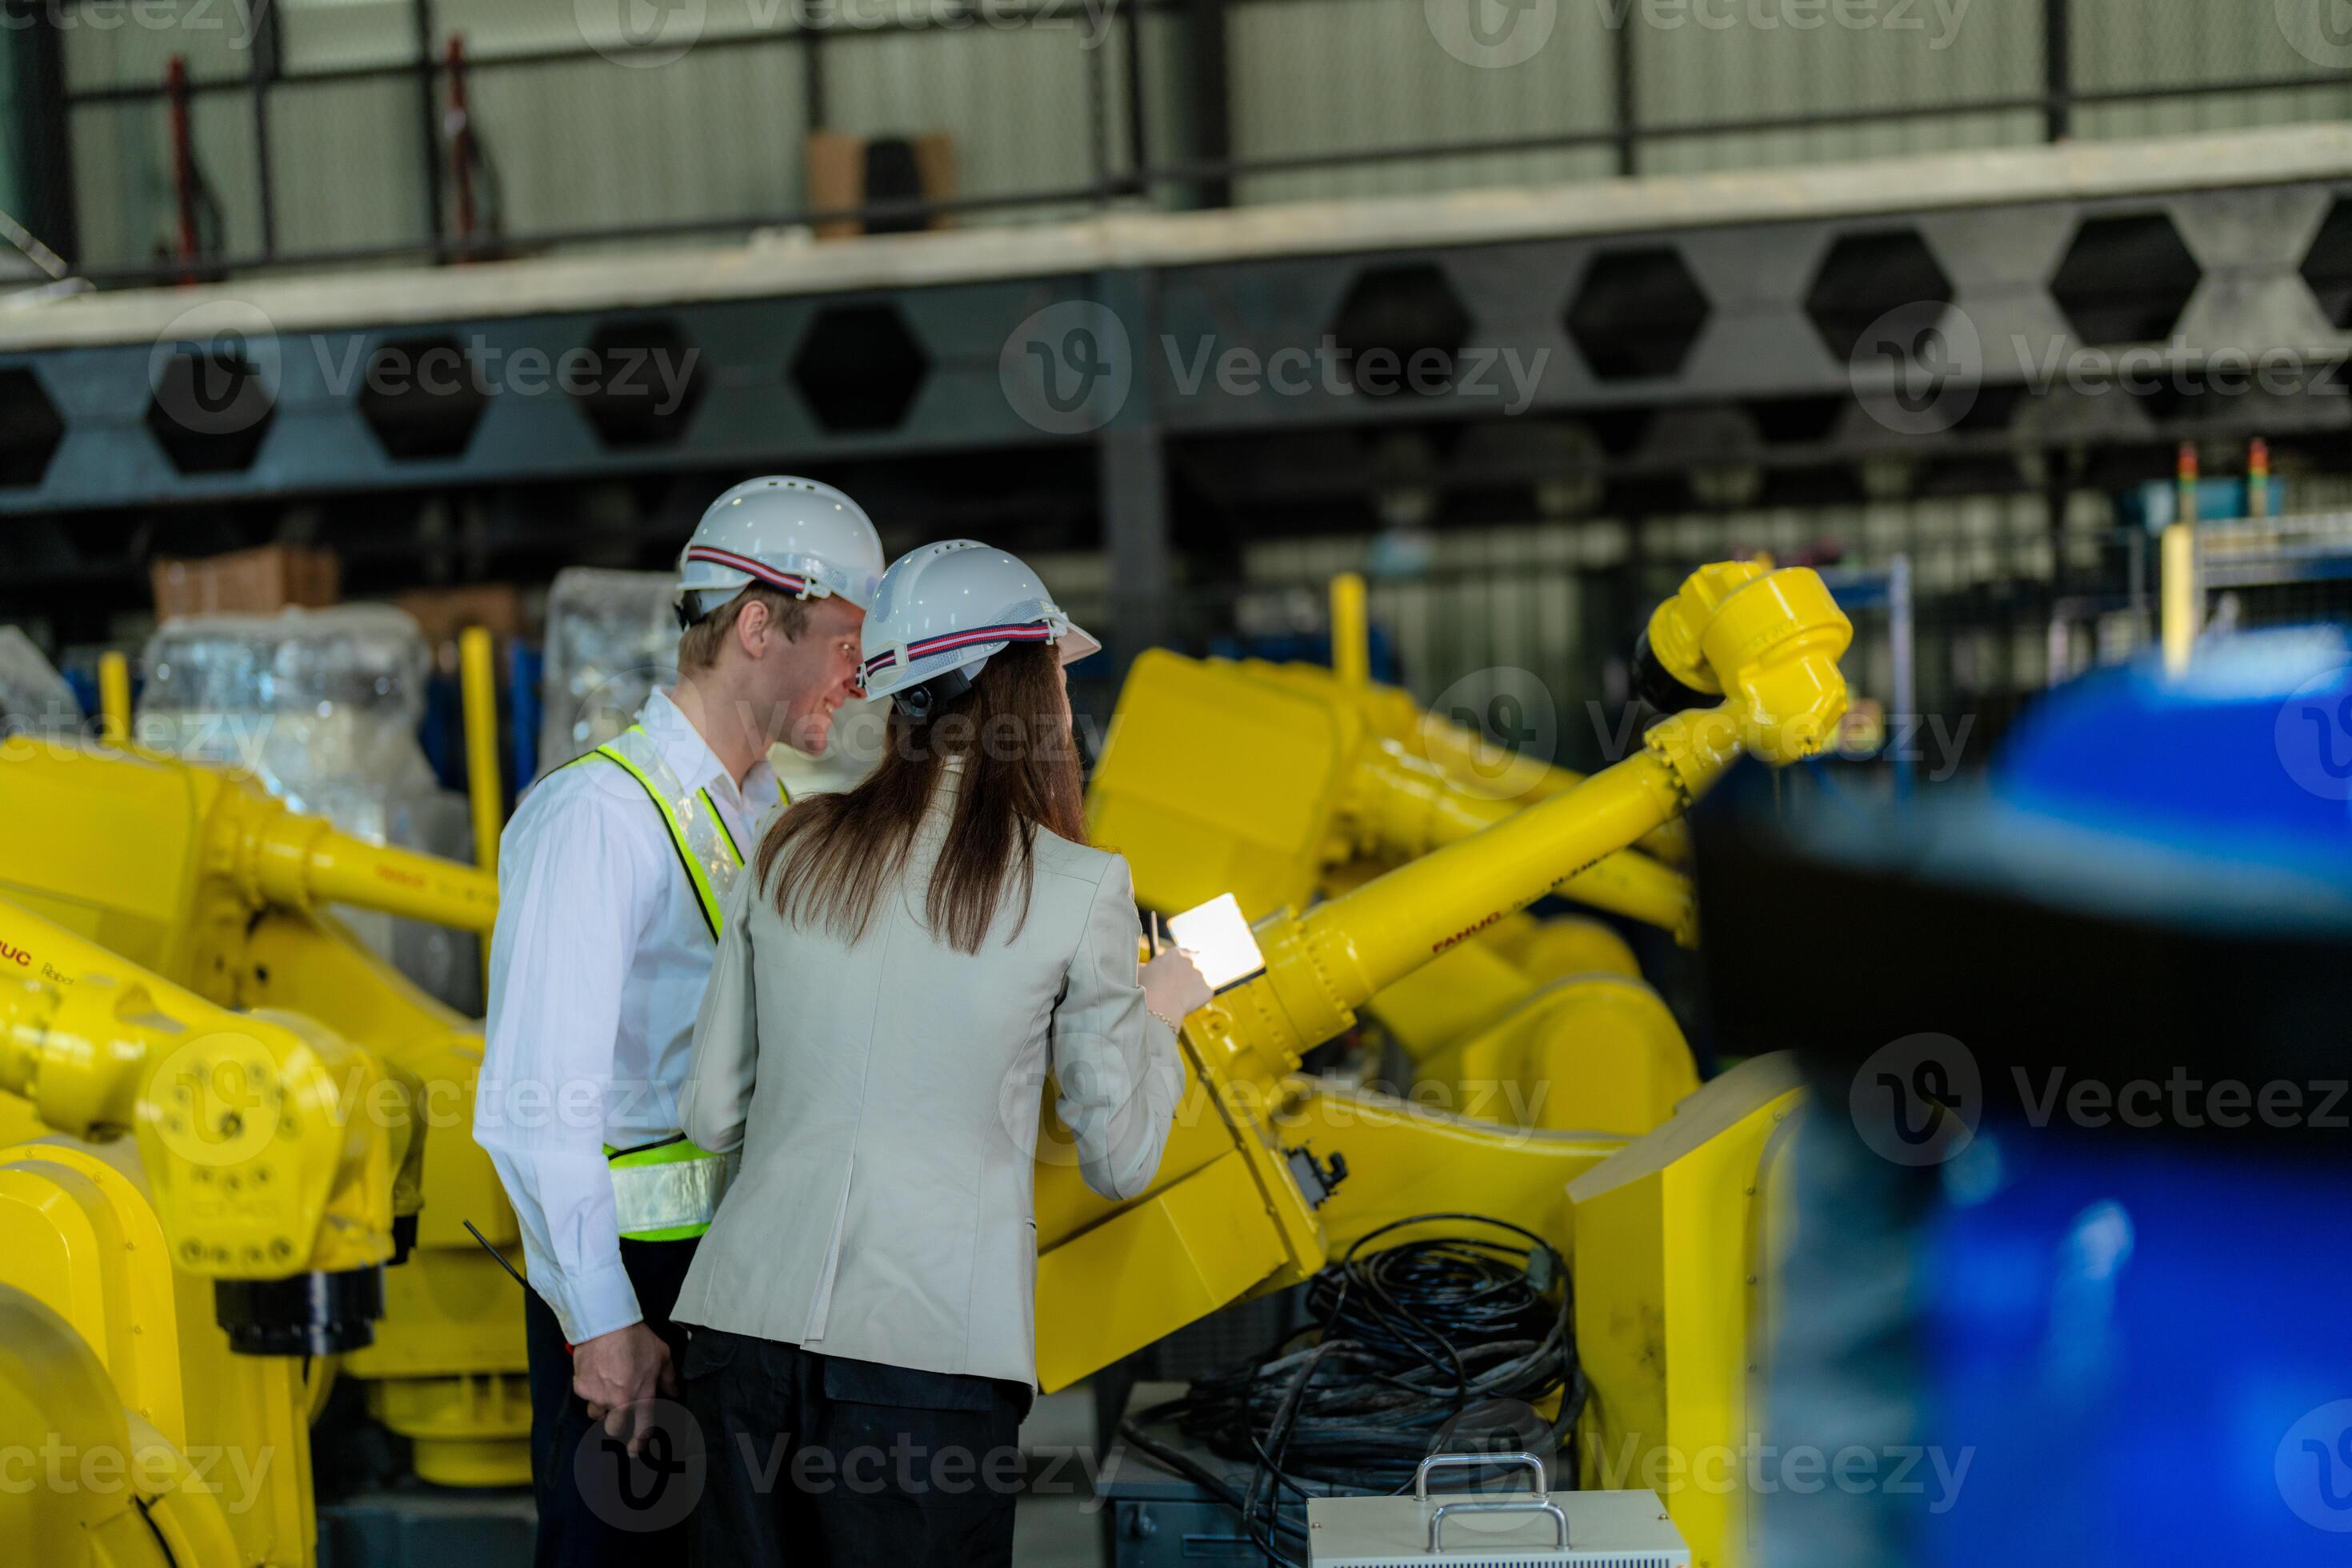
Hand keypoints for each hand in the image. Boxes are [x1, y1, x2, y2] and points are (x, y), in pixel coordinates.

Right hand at [573, 1321, 675, 1457]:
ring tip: (606, 1388)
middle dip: (616, 1422)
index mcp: (641, 1396)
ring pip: (596, 1414)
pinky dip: (589, 1389)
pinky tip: (595, 1374)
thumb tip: (674, 1392)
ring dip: (601, 1407)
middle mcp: (619, 1402)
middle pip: (613, 1428)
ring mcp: (597, 1397)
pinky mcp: (581, 1388)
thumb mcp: (662, 1355)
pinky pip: (585, 1396)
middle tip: (618, 1408)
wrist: (607, 1324)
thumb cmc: (637, 1339)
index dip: (640, 1444)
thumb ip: (669, 1378)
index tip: (635, 1450)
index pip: (643, 1429)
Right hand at [1142, 947, 1211, 1024]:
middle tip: (1181, 981)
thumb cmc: (1146, 986)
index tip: (1174, 971)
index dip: (1178, 963)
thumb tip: (1144, 967)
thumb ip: (1146, 966)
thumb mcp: (1140, 971)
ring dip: (1194, 983)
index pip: (1181, 953)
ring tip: (1183, 994)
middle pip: (1195, 960)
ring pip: (1200, 977)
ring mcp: (1202, 974)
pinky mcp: (1208, 989)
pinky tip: (1187, 1003)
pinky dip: (1198, 998)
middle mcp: (1192, 959)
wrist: (1159, 1005)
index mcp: (1175, 953)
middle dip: (1189, 970)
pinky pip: (1204, 993)